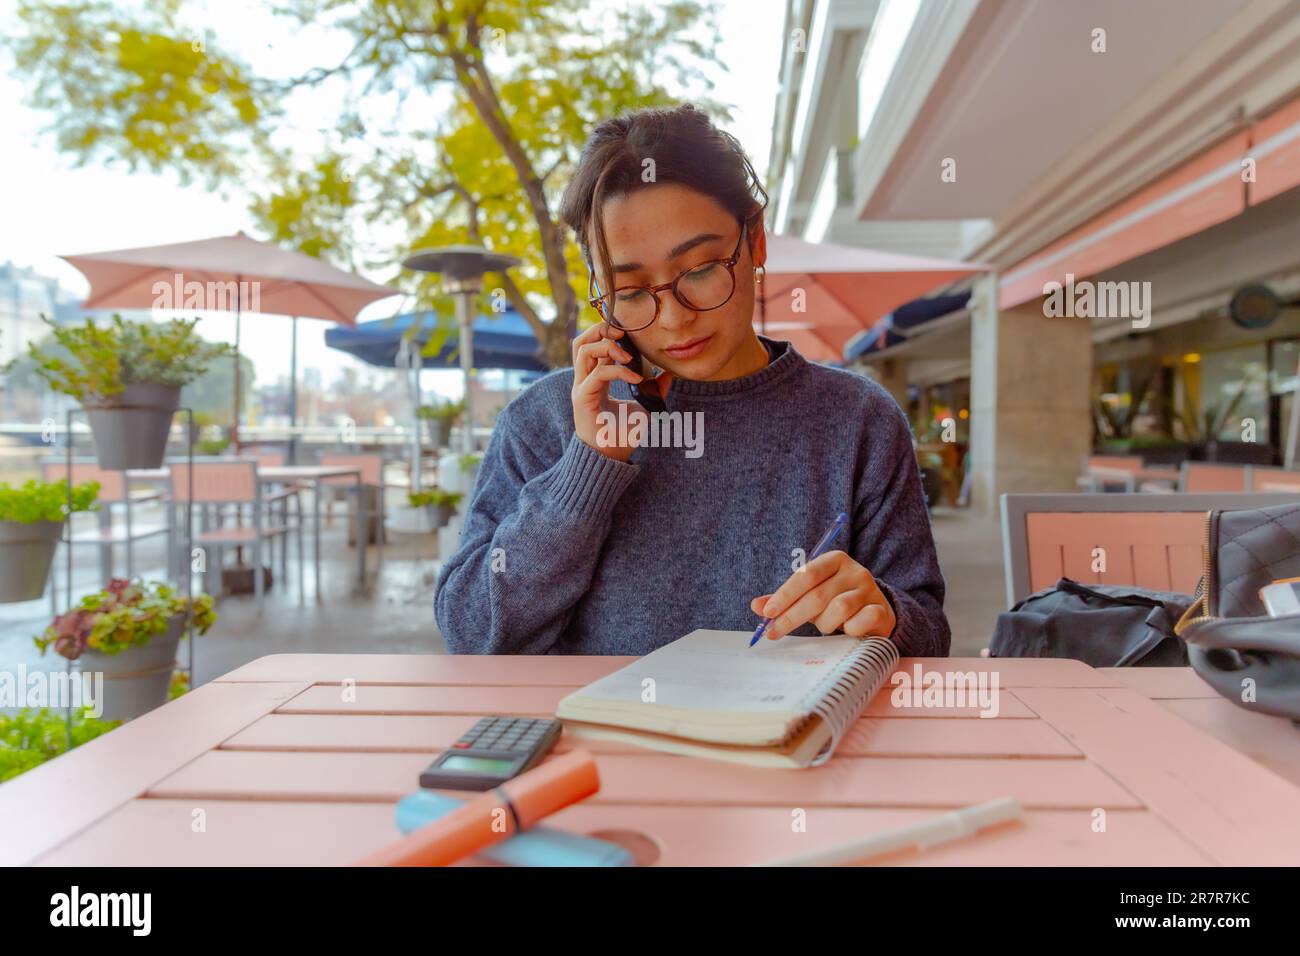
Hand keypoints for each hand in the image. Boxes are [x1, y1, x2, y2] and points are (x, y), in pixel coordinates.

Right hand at [571, 322, 645, 462]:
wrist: (611, 458)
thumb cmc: (623, 435)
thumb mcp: (644, 407)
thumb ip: (655, 389)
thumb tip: (668, 373)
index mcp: (594, 379)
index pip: (593, 345)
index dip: (607, 334)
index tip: (629, 335)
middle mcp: (584, 380)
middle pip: (580, 342)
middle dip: (600, 330)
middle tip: (622, 333)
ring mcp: (581, 388)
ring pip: (582, 351)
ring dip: (606, 346)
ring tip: (628, 354)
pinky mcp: (583, 398)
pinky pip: (598, 374)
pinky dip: (618, 371)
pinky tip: (635, 378)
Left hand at [750, 550, 895, 640]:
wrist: (875, 611)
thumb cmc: (835, 601)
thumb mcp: (810, 595)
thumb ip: (785, 599)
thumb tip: (756, 606)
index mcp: (835, 560)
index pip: (806, 574)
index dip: (785, 594)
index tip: (767, 613)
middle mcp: (854, 571)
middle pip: (818, 595)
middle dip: (792, 616)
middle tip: (774, 632)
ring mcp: (870, 590)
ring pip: (838, 609)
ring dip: (824, 624)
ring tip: (824, 627)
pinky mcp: (882, 609)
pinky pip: (860, 622)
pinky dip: (848, 630)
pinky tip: (847, 631)